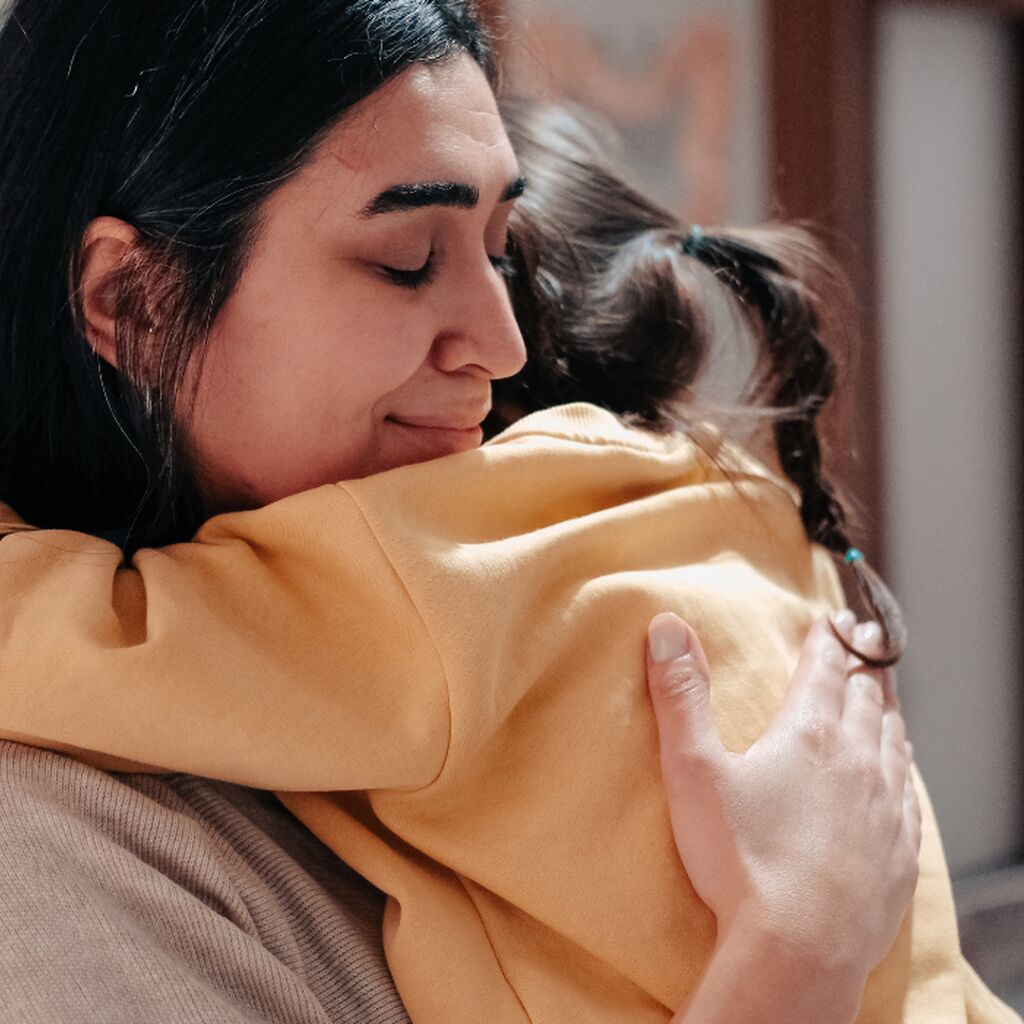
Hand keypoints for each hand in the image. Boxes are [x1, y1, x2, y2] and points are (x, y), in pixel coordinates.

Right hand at [647, 612, 921, 1019]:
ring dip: (886, 707)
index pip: (825, 669)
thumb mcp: (693, 770)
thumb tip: (669, 626)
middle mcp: (858, 761)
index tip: (835, 618)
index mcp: (810, 735)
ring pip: (894, 739)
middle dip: (862, 662)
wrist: (798, 951)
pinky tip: (901, 768)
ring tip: (883, 693)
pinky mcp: (898, 852)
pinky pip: (909, 792)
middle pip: (866, 696)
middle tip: (865, 637)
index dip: (829, 639)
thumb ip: (680, 695)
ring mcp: (885, 808)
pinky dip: (904, 764)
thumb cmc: (740, 860)